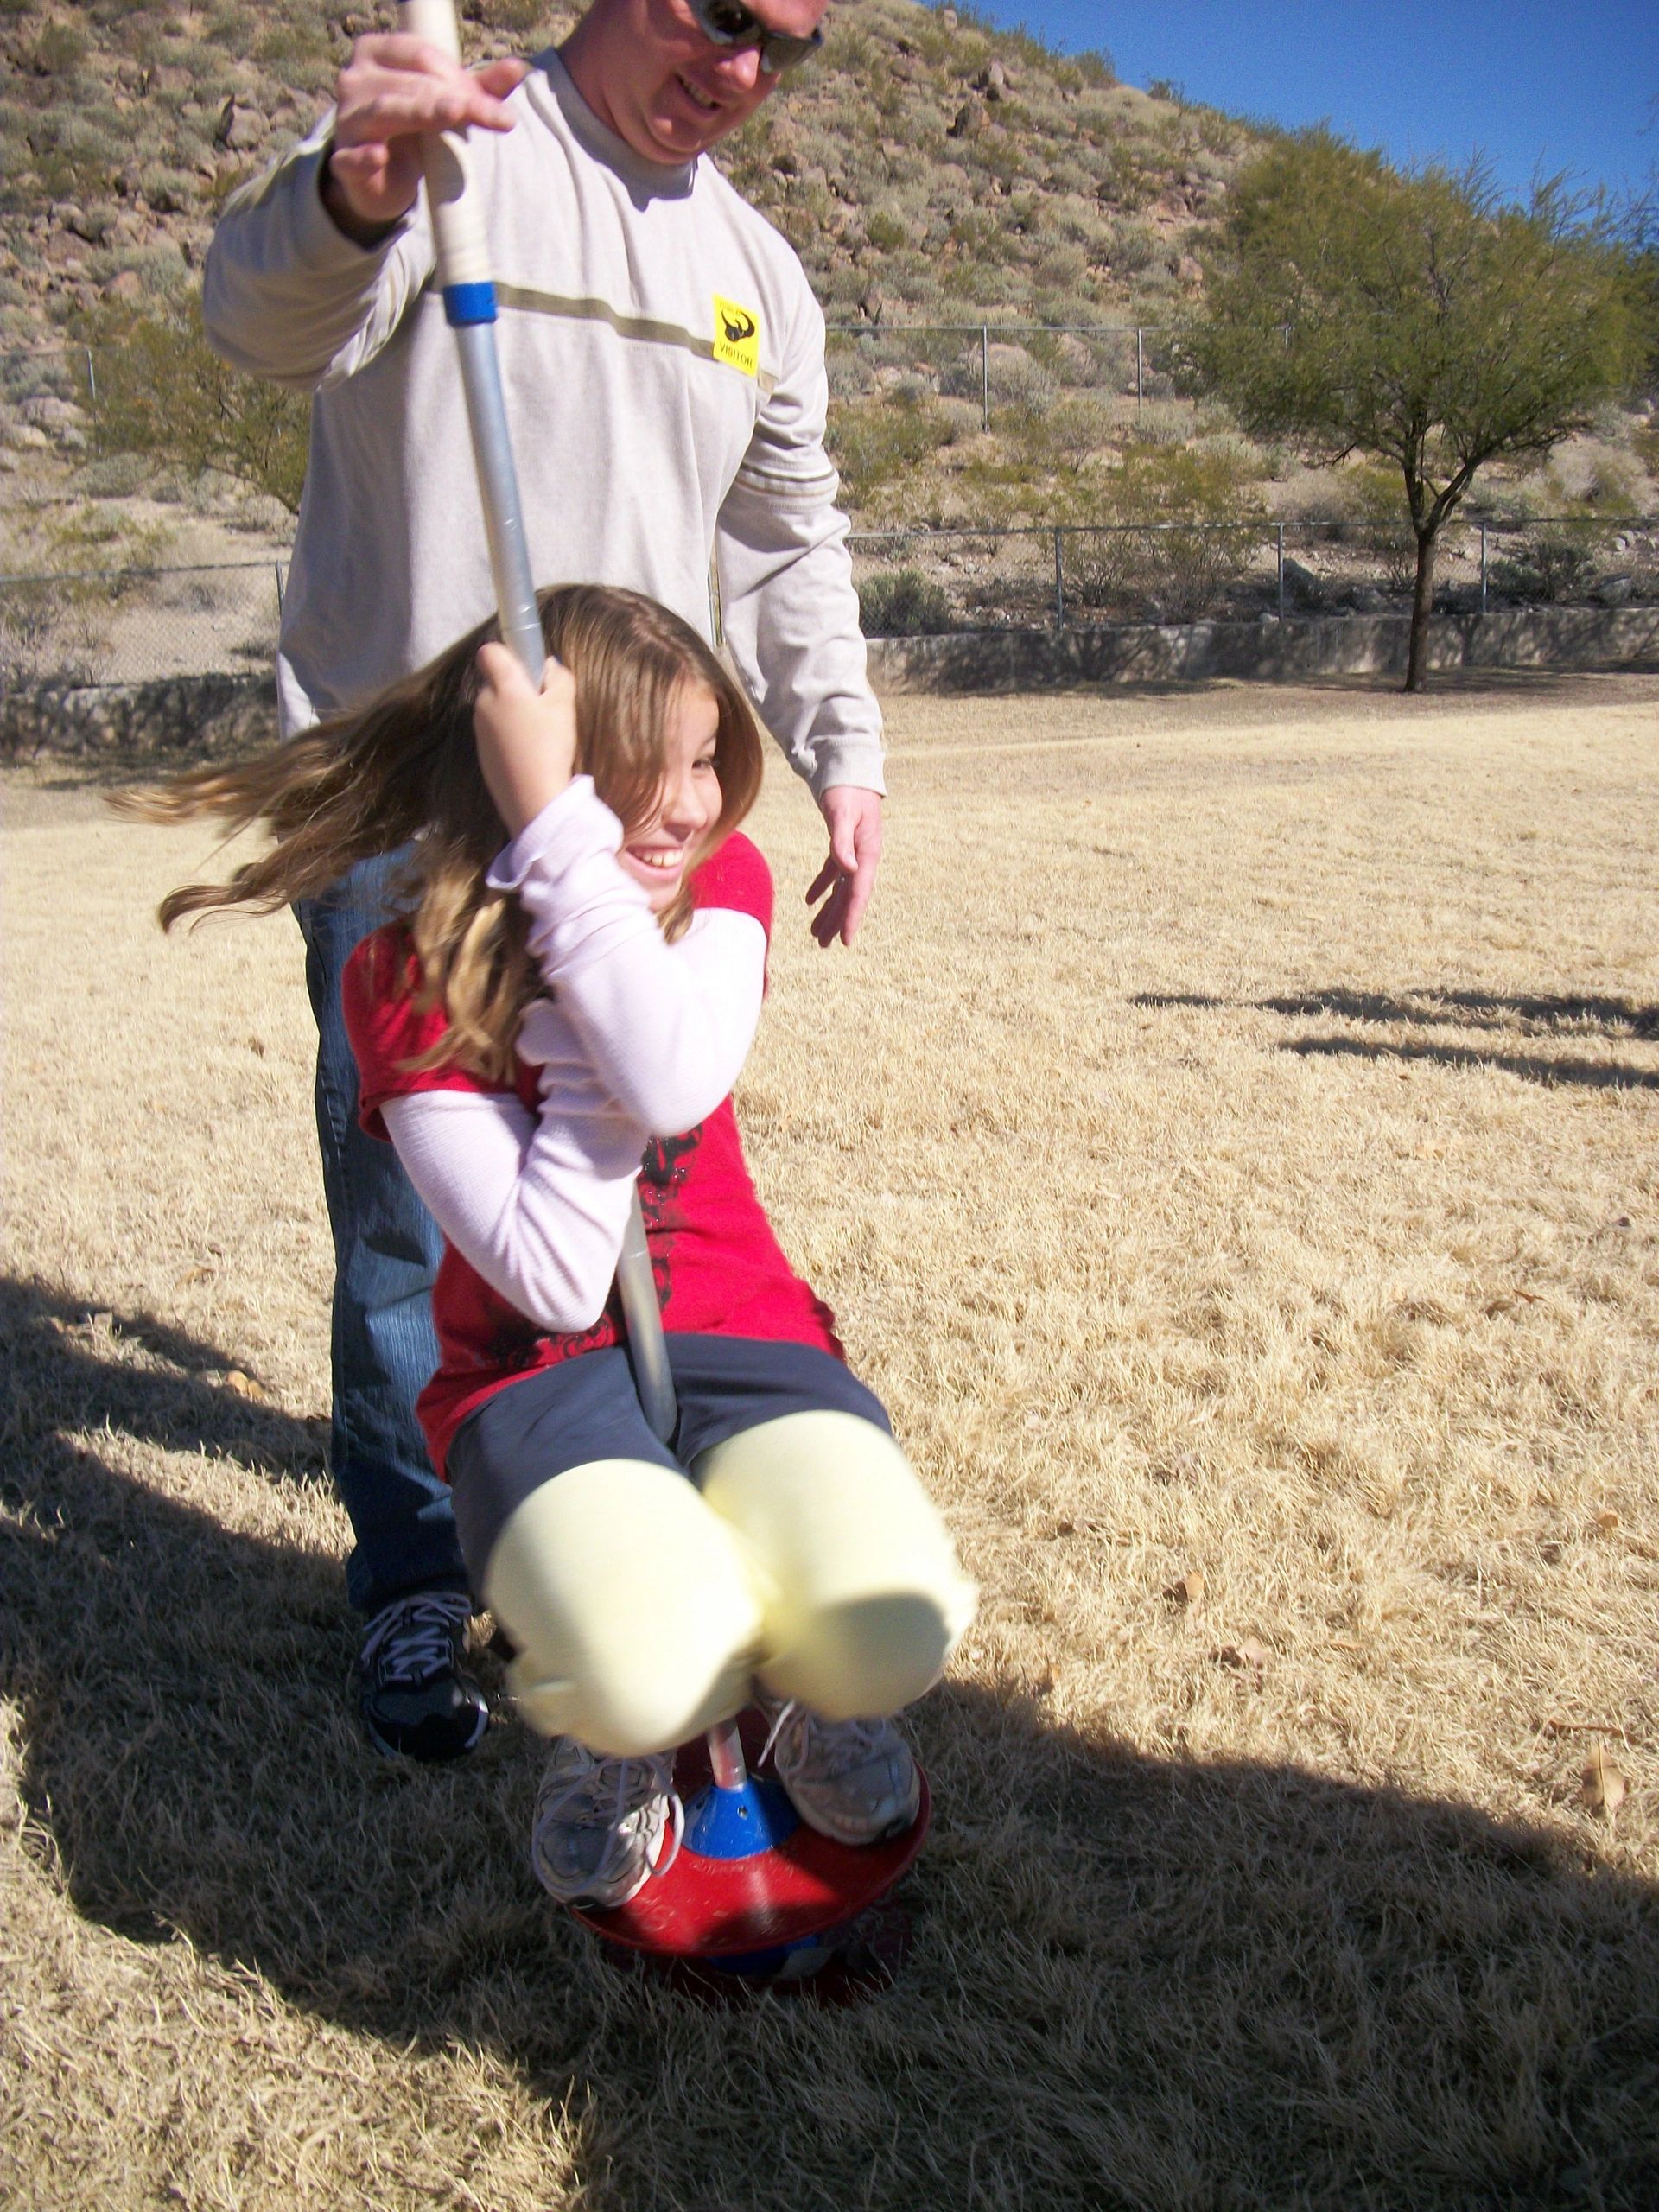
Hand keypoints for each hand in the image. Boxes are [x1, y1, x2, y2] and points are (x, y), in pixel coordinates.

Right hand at [323, 33, 528, 235]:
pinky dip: (364, 157)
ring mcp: (347, 120)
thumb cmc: (413, 128)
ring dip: (419, 112)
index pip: (421, 55)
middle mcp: (355, 79)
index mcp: (378, 52)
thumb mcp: (445, 104)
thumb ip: (478, 88)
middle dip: (451, 97)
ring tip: (453, 113)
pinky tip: (378, 156)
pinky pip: (351, 157)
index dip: (456, 76)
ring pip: (384, 110)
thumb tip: (518, 67)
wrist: (381, 177)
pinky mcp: (344, 161)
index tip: (486, 101)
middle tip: (485, 112)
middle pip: (410, 83)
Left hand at [473, 643, 575, 838]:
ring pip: (497, 710)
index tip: (529, 671)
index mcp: (502, 686)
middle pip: (497, 683)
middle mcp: (483, 703)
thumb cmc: (550, 746)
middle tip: (545, 711)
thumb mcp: (565, 706)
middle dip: (516, 690)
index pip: (490, 652)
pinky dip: (510, 738)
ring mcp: (479, 730)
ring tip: (540, 738)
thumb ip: (559, 678)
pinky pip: (496, 734)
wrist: (533, 800)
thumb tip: (549, 666)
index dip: (508, 655)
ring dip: (514, 715)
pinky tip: (529, 756)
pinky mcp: (481, 754)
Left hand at [806, 785, 882, 948]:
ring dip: (829, 910)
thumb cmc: (847, 790)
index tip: (845, 940)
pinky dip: (822, 887)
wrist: (850, 769)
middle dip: (837, 921)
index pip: (858, 892)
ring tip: (816, 933)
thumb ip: (843, 841)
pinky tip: (809, 901)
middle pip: (849, 896)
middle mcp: (864, 857)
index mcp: (867, 853)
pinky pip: (833, 872)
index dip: (851, 917)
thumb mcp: (843, 814)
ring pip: (841, 888)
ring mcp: (855, 852)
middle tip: (823, 945)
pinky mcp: (844, 845)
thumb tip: (848, 870)